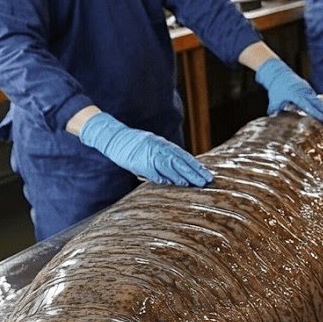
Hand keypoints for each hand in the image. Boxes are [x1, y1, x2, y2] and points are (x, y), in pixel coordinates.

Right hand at [78, 111, 212, 186]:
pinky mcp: (138, 161)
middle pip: (179, 161)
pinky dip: (159, 177)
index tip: (208, 175)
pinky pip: (151, 170)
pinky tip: (168, 183)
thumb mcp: (154, 147)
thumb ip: (166, 156)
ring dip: (179, 175)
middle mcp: (159, 148)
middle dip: (193, 172)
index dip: (197, 166)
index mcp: (164, 145)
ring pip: (168, 165)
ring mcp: (148, 154)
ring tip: (190, 184)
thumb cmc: (135, 145)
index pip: (184, 156)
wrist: (114, 137)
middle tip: (205, 182)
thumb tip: (182, 168)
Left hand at [255, 58, 322, 123]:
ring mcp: (308, 91)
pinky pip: (316, 99)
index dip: (319, 115)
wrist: (278, 73)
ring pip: (319, 102)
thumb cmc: (276, 87)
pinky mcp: (308, 90)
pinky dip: (322, 106)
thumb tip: (272, 117)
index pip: (310, 108)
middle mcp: (305, 93)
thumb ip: (274, 110)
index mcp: (297, 96)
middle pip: (320, 105)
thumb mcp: (274, 100)